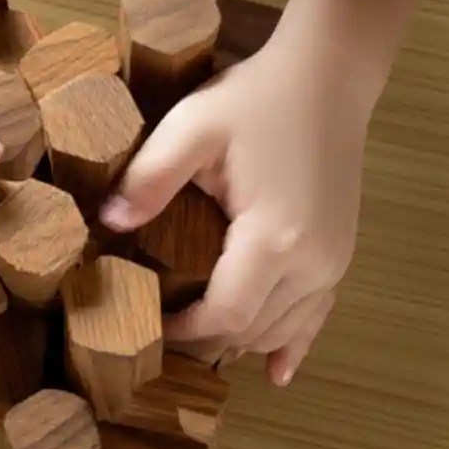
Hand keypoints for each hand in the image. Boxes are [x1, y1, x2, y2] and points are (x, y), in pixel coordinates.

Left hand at [101, 30, 383, 384]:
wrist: (329, 75)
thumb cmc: (257, 97)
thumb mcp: (193, 127)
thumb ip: (149, 178)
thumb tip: (108, 223)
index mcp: (273, 238)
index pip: (225, 315)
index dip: (184, 331)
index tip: (146, 323)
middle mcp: (312, 262)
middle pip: (253, 331)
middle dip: (205, 340)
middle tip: (158, 334)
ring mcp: (333, 260)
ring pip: (283, 329)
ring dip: (240, 341)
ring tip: (197, 344)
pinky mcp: (340, 252)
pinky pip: (317, 315)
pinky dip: (292, 343)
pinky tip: (278, 374)